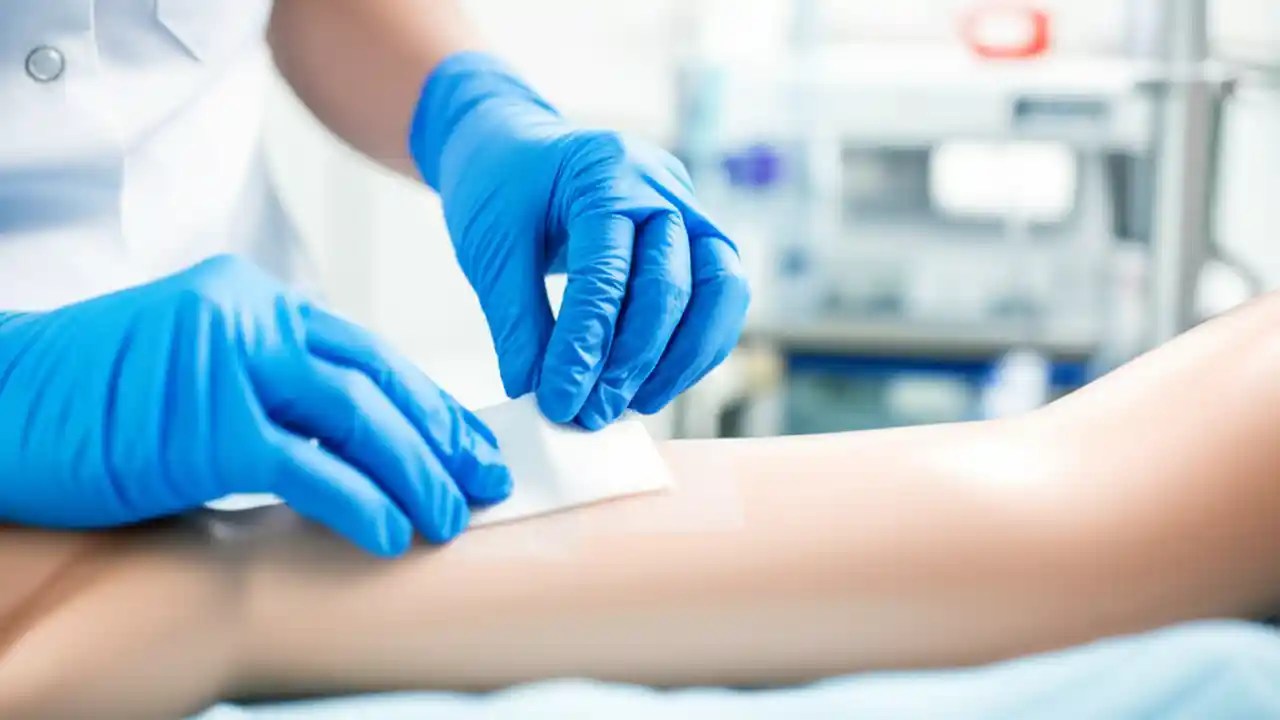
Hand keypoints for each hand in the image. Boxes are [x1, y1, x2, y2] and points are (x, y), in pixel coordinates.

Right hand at [0, 255, 509, 555]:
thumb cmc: (88, 399)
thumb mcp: (193, 367)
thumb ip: (266, 383)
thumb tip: (344, 435)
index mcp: (251, 298)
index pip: (364, 352)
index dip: (426, 402)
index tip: (468, 442)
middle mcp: (249, 317)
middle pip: (377, 381)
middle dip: (442, 435)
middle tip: (486, 479)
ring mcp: (230, 365)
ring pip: (359, 421)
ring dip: (418, 474)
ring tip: (450, 518)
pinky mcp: (208, 424)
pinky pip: (312, 469)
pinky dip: (362, 503)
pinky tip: (391, 532)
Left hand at [410, 52, 749, 429]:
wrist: (519, 145)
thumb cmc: (502, 187)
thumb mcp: (491, 245)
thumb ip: (516, 319)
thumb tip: (534, 391)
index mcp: (604, 173)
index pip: (605, 273)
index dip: (584, 347)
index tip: (558, 402)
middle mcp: (660, 187)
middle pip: (670, 286)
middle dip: (632, 362)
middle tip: (592, 414)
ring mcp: (690, 210)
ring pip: (719, 292)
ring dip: (680, 362)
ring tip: (632, 406)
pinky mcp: (700, 239)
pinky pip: (720, 299)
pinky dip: (695, 349)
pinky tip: (655, 385)